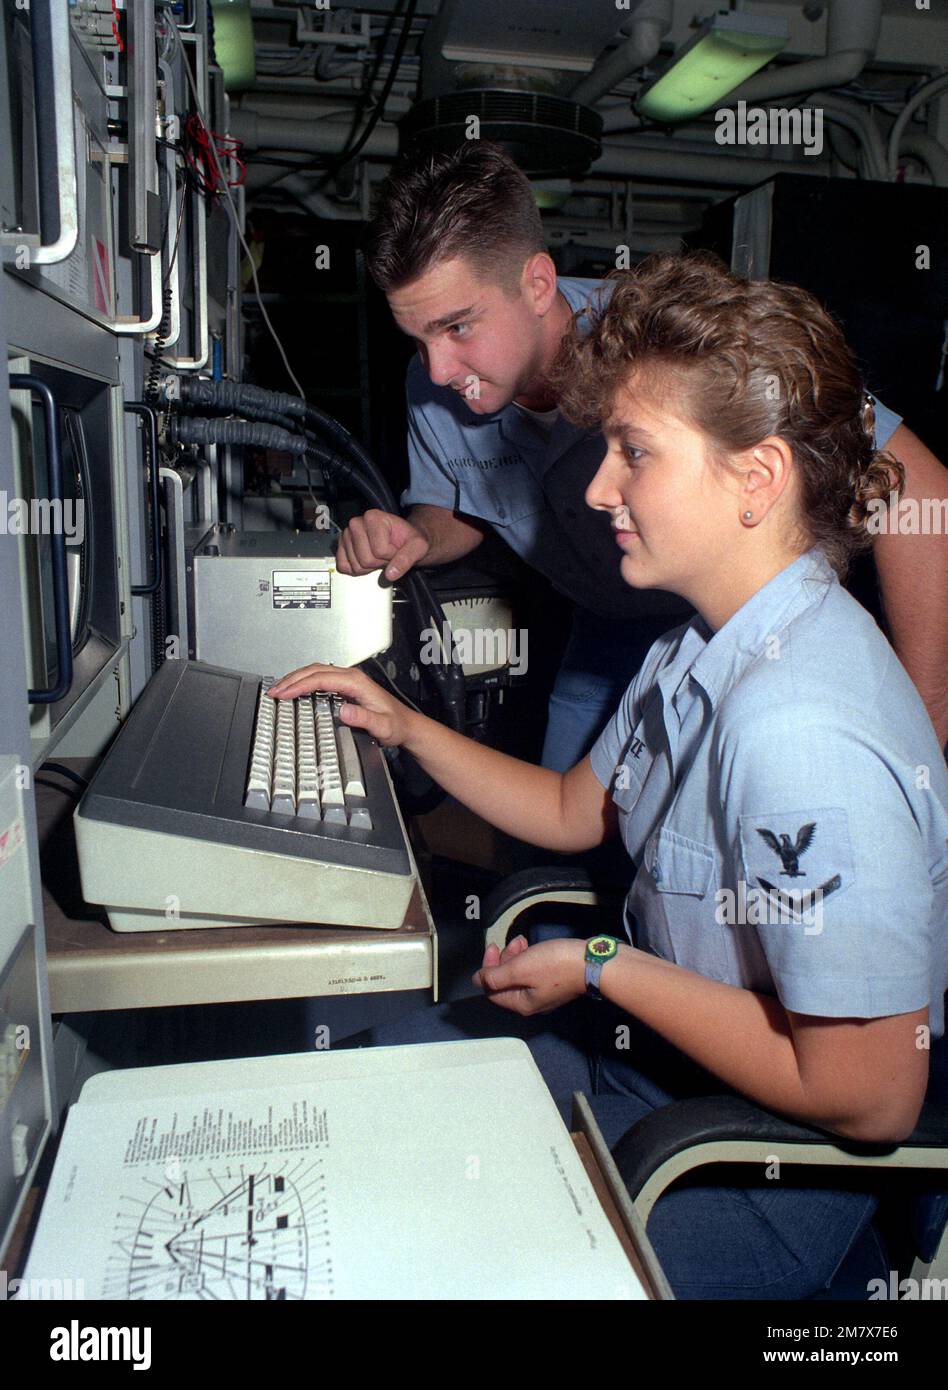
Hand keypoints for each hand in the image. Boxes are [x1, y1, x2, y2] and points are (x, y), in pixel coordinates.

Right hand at [266, 663, 416, 746]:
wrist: (405, 725)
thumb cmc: (395, 725)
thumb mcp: (382, 726)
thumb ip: (364, 718)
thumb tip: (344, 710)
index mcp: (357, 682)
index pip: (321, 678)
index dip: (300, 685)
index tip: (284, 693)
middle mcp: (351, 677)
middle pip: (314, 671)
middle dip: (291, 680)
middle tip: (273, 692)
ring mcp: (348, 680)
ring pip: (315, 672)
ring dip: (295, 679)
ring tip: (278, 690)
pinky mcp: (346, 686)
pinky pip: (320, 679)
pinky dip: (303, 682)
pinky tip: (294, 690)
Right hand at [336, 509, 429, 580]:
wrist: (402, 540)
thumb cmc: (408, 540)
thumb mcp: (418, 547)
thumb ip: (407, 559)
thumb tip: (391, 574)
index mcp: (373, 517)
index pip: (379, 551)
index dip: (391, 556)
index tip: (396, 549)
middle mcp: (356, 523)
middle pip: (366, 560)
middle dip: (380, 563)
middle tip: (387, 554)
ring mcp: (346, 535)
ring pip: (356, 566)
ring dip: (370, 567)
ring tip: (378, 556)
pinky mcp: (341, 547)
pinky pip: (344, 567)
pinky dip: (357, 570)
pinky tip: (367, 560)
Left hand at [472, 937, 585, 1015]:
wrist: (592, 963)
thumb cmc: (555, 964)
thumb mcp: (520, 968)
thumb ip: (496, 976)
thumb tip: (477, 980)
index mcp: (520, 1003)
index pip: (491, 990)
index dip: (487, 968)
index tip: (492, 947)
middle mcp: (531, 1003)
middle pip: (505, 982)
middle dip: (503, 960)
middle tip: (511, 943)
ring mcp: (544, 993)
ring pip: (519, 975)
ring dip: (515, 956)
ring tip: (521, 941)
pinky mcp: (554, 983)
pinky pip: (533, 972)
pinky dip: (528, 958)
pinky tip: (531, 946)